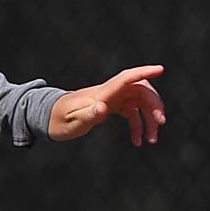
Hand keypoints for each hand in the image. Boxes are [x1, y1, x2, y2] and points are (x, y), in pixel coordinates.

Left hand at [49, 65, 165, 145]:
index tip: (161, 69)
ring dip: (149, 119)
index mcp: (101, 93)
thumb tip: (103, 108)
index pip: (125, 78)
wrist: (47, 119)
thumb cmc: (57, 121)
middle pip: (141, 90)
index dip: (144, 72)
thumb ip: (88, 115)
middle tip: (160, 123)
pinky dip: (138, 126)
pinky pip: (132, 113)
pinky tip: (138, 141)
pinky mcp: (111, 107)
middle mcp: (109, 93)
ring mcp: (111, 99)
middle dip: (154, 104)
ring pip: (140, 103)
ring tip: (151, 140)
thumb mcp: (72, 122)